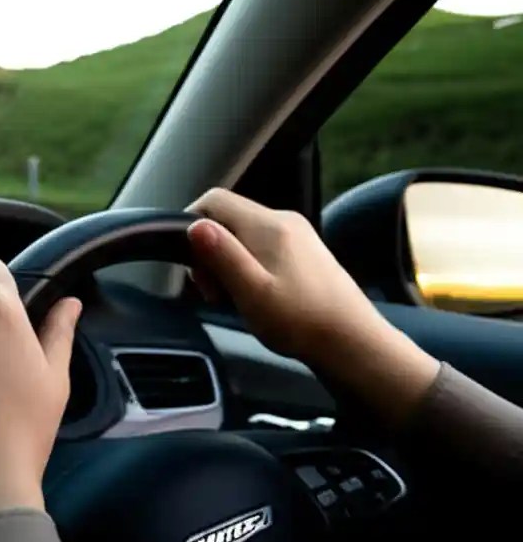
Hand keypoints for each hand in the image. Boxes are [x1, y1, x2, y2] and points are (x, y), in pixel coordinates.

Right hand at [186, 188, 437, 423]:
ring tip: (233, 297)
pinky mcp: (304, 253)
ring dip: (227, 263)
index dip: (190, 224)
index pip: (214, 200)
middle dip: (209, 251)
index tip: (188, 263)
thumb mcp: (252, 292)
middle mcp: (283, 221)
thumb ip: (222, 255)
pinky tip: (254, 296)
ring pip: (242, 235)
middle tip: (213, 290)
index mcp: (268, 225)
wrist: (353, 341)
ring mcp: (297, 236)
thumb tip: (194, 225)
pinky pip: (261, 248)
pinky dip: (247, 267)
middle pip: (227, 218)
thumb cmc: (301, 321)